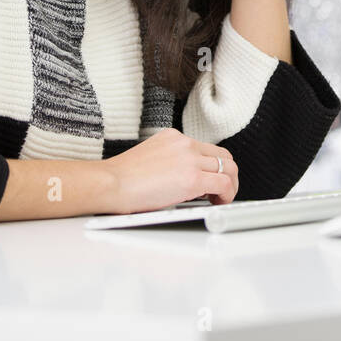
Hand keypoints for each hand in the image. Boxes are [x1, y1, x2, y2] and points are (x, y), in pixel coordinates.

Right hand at [102, 128, 238, 212]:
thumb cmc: (121, 179)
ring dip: (230, 185)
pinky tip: (219, 203)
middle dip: (228, 174)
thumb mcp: (150, 160)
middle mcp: (184, 143)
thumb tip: (183, 181)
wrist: (110, 184)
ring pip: (228, 168)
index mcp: (172, 137)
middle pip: (223, 155)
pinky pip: (223, 183)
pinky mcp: (192, 178)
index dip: (214, 166)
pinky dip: (227, 194)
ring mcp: (189, 159)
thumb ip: (170, 163)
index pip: (206, 148)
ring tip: (222, 199)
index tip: (212, 179)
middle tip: (222, 191)